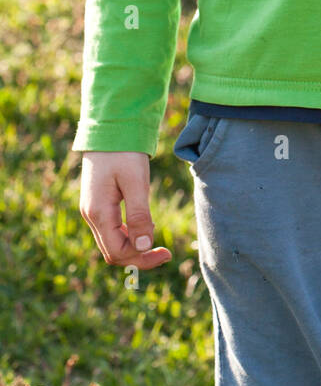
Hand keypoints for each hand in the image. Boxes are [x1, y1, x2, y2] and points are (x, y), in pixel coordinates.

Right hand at [79, 152, 171, 269]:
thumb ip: (139, 215)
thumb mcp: (136, 181)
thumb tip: (144, 246)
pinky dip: (128, 234)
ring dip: (133, 247)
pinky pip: (111, 229)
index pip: (118, 252)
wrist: (110, 127)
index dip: (142, 257)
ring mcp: (92, 209)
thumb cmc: (124, 152)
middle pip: (113, 251)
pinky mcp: (98, 203)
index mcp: (98, 212)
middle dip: (139, 256)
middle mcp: (90, 215)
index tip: (166, 252)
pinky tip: (144, 227)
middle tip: (165, 253)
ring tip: (157, 245)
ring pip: (111, 242)